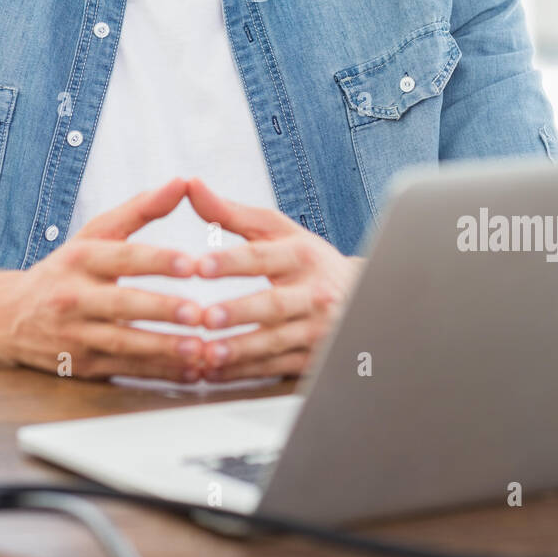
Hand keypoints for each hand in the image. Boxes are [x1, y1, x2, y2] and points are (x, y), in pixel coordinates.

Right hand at [0, 178, 209, 380]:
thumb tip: (182, 182)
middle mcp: (73, 297)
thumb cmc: (65, 270)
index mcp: (80, 258)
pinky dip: (159, 373)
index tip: (191, 264)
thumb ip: (140, 209)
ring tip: (199, 349)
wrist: (7, 318)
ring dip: (163, 349)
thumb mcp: (93, 235)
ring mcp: (75, 335)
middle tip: (199, 312)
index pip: (121, 256)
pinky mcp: (82, 366)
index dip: (157, 260)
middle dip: (160, 309)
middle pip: (121, 304)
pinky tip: (192, 371)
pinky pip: (125, 370)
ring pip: (123, 344)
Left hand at [185, 178, 363, 381]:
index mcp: (301, 255)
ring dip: (240, 350)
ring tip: (208, 354)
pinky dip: (245, 372)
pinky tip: (216, 372)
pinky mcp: (314, 358)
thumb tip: (191, 185)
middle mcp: (314, 292)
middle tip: (206, 317)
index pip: (263, 257)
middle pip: (274, 304)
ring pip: (276, 342)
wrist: (367, 298)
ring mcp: (317, 329)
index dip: (231, 262)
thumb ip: (231, 213)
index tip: (200, 266)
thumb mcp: (278, 231)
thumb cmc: (306, 260)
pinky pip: (276, 367)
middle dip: (240, 311)